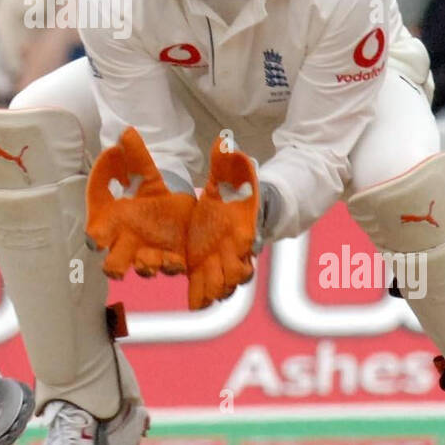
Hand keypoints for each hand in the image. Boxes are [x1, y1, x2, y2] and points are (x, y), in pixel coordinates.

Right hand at [86, 128, 194, 278]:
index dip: (95, 239)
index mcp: (113, 223)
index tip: (98, 240)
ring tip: (158, 259)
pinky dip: (173, 266)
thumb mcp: (147, 172)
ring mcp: (149, 254)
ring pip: (143, 268)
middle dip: (116, 266)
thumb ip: (137, 156)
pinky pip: (170, 268)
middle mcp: (127, 243)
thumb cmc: (150, 190)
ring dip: (148, 266)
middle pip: (114, 262)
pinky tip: (178, 261)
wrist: (178, 202)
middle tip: (120, 267)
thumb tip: (126, 132)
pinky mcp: (171, 258)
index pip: (96, 234)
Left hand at [185, 137, 259, 310]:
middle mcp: (235, 249)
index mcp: (243, 227)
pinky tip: (195, 304)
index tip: (242, 256)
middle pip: (238, 270)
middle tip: (221, 286)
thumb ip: (226, 162)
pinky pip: (205, 286)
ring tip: (207, 300)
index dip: (246, 251)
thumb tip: (224, 140)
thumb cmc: (235, 190)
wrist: (229, 204)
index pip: (249, 242)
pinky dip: (202, 296)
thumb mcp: (228, 175)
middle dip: (230, 278)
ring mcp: (221, 261)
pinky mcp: (205, 267)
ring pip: (223, 282)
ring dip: (216, 290)